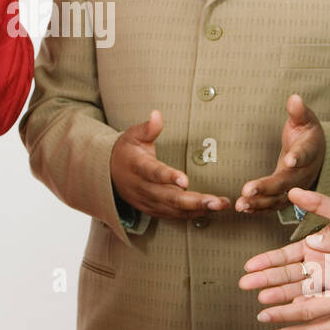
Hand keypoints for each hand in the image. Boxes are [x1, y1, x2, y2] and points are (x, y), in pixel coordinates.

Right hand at [110, 109, 229, 219]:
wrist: (108, 174)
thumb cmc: (126, 151)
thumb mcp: (133, 135)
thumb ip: (148, 128)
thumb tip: (157, 114)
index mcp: (137, 166)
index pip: (153, 173)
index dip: (168, 177)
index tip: (185, 180)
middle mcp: (142, 187)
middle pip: (169, 197)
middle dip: (194, 201)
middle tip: (216, 202)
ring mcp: (147, 201)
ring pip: (174, 209)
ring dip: (198, 209)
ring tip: (221, 205)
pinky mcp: (153, 209)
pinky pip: (174, 215)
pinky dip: (192, 214)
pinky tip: (210, 210)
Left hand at [237, 93, 324, 211]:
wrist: (316, 152)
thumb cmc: (307, 133)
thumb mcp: (305, 119)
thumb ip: (299, 111)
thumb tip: (295, 98)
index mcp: (310, 151)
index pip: (304, 154)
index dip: (298, 157)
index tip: (290, 160)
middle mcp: (304, 172)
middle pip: (286, 182)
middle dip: (267, 187)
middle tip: (247, 190)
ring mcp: (296, 186)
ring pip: (279, 198)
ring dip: (259, 202)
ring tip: (241, 204)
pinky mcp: (287, 194)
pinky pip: (273, 204)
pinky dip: (259, 208)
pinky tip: (244, 208)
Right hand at [238, 186, 329, 304]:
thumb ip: (319, 203)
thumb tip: (294, 191)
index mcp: (314, 247)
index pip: (284, 256)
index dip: (266, 261)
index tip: (249, 266)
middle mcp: (318, 266)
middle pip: (286, 275)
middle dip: (265, 281)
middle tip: (245, 286)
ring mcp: (329, 281)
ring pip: (299, 290)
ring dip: (281, 297)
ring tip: (263, 303)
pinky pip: (322, 301)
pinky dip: (307, 307)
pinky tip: (293, 313)